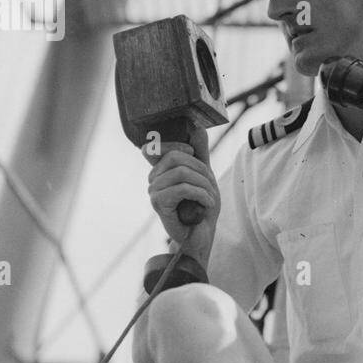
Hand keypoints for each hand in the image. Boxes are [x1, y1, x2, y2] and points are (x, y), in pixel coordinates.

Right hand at [143, 124, 218, 256]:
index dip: (176, 145)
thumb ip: (199, 153)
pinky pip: (182, 188)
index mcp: (161, 170)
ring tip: (209, 197)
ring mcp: (153, 191)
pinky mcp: (158, 203)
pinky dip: (201, 195)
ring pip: (182, 172)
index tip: (192, 154)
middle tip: (209, 185)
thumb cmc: (201, 207)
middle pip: (176, 156)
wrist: (200, 236)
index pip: (156, 146)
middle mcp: (153, 179)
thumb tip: (196, 127)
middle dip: (201, 169)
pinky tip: (206, 204)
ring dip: (204, 184)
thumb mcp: (205, 175)